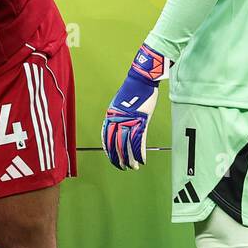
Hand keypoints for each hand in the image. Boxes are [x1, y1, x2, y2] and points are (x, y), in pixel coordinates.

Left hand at [101, 42, 165, 169]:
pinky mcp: (142, 121)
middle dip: (118, 157)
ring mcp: (130, 121)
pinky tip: (141, 160)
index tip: (111, 158)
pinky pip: (140, 141)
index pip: (106, 137)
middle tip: (121, 167)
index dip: (108, 149)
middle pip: (116, 144)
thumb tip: (117, 126)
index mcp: (111, 116)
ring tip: (132, 166)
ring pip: (127, 145)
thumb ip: (117, 116)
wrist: (140, 80)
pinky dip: (140, 152)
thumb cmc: (131, 91)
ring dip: (130, 158)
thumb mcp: (119, 104)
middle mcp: (118, 120)